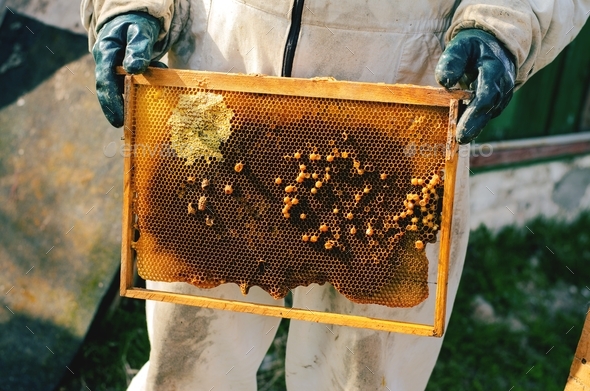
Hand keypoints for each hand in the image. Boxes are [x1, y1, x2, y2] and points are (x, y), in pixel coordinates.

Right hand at [92, 12, 161, 127]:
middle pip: (109, 91)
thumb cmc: (137, 24)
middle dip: (117, 110)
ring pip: (121, 91)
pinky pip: (132, 87)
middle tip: (127, 128)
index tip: (118, 120)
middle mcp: (107, 63)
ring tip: (146, 115)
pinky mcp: (125, 74)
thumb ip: (138, 48)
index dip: (110, 102)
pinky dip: (144, 92)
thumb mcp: (139, 32)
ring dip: (133, 102)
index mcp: (106, 52)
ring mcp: (114, 69)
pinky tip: (159, 92)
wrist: (135, 20)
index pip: (105, 81)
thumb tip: (135, 69)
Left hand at [435, 29, 515, 143]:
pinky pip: (487, 113)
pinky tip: (463, 129)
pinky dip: (476, 122)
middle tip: (460, 139)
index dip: (473, 114)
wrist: (495, 45)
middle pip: (489, 108)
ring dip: (475, 126)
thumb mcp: (460, 46)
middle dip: (475, 125)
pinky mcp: (498, 101)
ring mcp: (503, 93)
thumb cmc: (473, 47)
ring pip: (489, 113)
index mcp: (494, 68)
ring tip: (459, 138)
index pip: (485, 95)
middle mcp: (503, 83)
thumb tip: (445, 81)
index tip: (461, 129)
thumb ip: (452, 61)